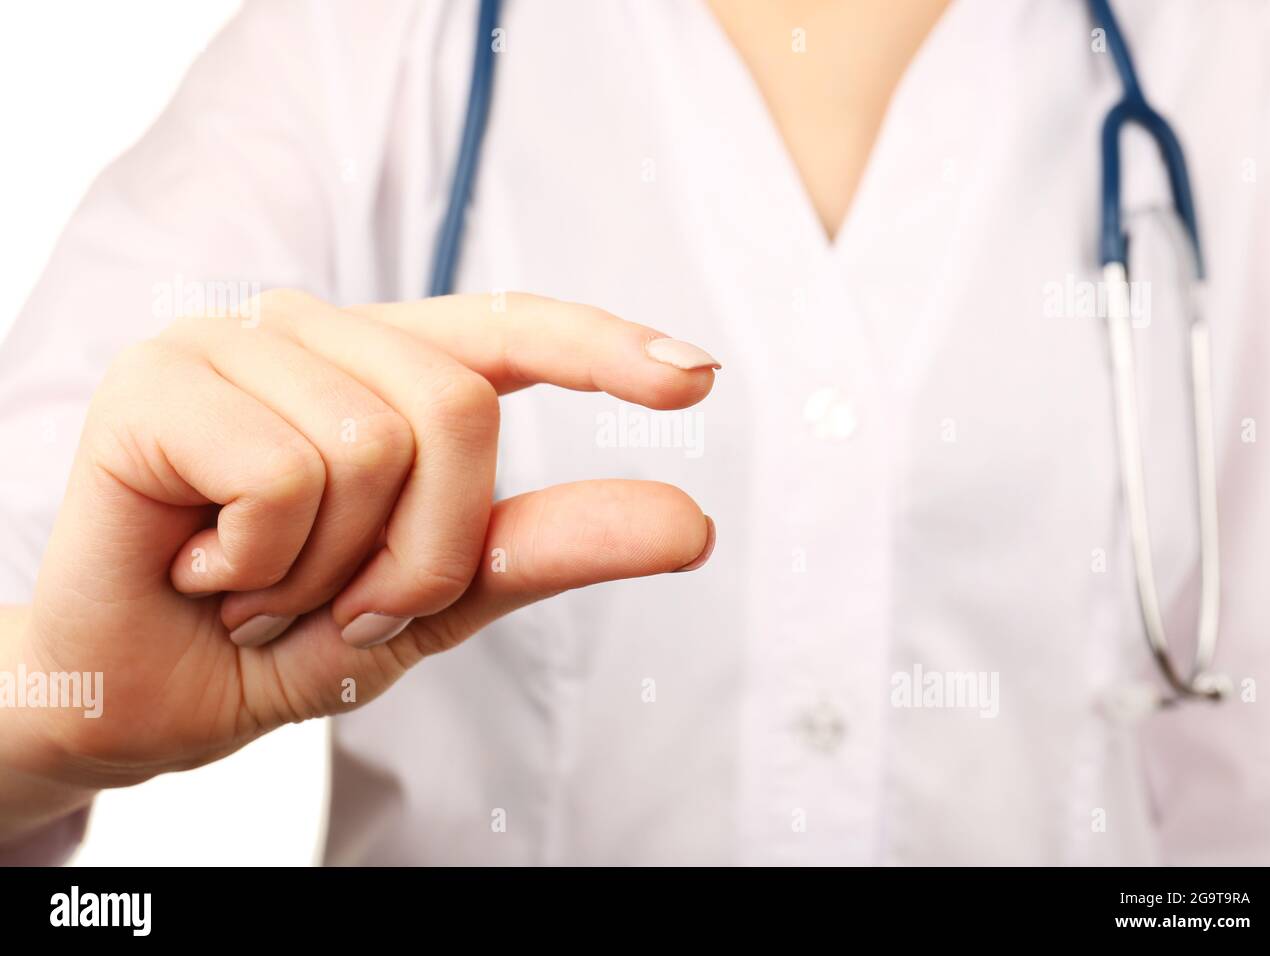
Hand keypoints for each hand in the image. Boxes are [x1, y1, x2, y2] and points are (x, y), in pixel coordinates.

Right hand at [5, 290, 717, 793]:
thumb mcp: (436, 598)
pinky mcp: (161, 379)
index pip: (509, 331)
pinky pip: (286, 472)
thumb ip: (546, 547)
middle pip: (459, 407)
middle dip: (421, 552)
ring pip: (376, 443)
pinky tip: (204, 569)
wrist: (144, 700)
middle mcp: (313, 333)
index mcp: (383, 370)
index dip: (604, 346)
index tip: (696, 380)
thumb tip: (691, 521)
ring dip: (330, 570)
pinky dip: (263, 562)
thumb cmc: (283, 636)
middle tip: (342, 601)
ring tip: (261, 586)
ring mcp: (234, 344)